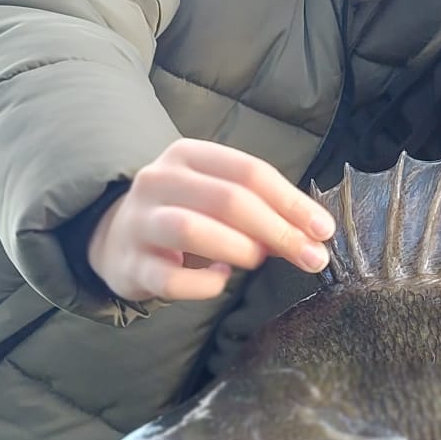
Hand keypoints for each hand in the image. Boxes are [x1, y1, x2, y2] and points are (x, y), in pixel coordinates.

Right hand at [88, 138, 334, 302]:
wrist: (117, 239)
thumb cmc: (185, 213)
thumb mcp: (220, 197)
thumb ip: (263, 208)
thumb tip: (314, 234)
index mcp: (188, 155)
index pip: (250, 171)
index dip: (292, 202)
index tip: (323, 230)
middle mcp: (159, 180)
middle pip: (228, 200)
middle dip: (278, 231)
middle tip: (311, 257)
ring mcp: (139, 221)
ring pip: (193, 230)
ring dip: (240, 249)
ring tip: (258, 261)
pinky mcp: (130, 264)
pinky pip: (172, 279)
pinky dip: (206, 284)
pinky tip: (220, 278)